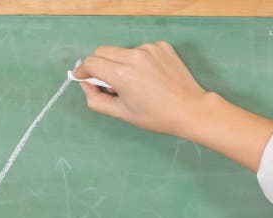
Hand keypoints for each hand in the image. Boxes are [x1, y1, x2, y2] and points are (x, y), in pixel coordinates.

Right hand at [72, 42, 210, 137]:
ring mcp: (149, 48)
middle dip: (100, 65)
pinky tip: (150, 76)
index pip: (91, 62)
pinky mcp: (161, 46)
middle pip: (103, 51)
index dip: (83, 71)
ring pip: (122, 51)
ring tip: (136, 83)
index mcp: (121, 74)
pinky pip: (140, 50)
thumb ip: (96, 100)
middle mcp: (134, 56)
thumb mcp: (121, 113)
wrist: (189, 109)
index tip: (83, 77)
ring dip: (121, 63)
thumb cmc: (155, 116)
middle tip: (109, 84)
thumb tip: (87, 85)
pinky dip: (139, 61)